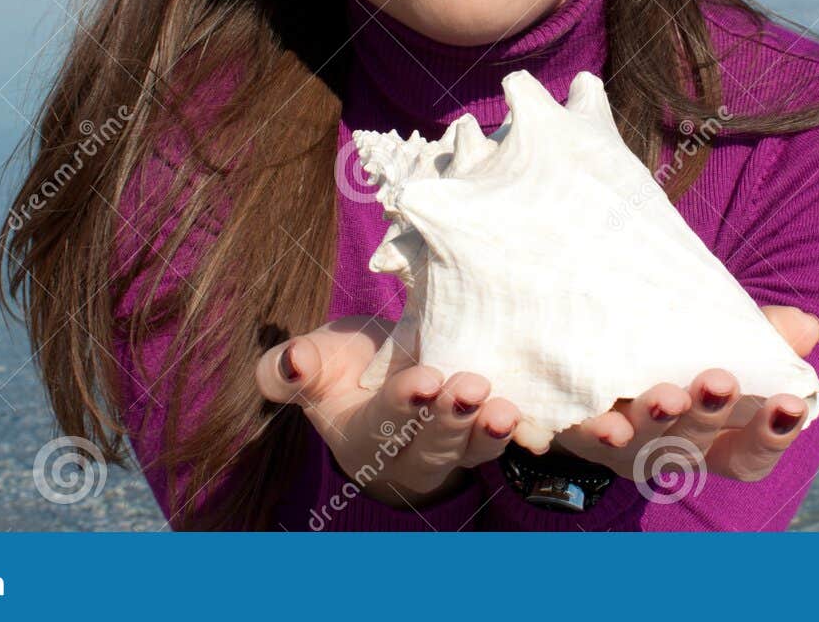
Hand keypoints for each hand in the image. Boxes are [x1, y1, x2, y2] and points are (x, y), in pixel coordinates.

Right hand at [255, 316, 520, 507]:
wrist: (381, 368)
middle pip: (429, 447)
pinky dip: (517, 432)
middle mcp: (403, 456)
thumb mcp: (312, 361)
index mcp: (358, 439)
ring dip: (488, 432)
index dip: (402, 406)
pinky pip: (498, 442)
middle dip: (450, 419)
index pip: (381, 426)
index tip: (424, 380)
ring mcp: (446, 453)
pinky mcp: (478, 440)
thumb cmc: (342, 365)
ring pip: (468, 453)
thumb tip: (293, 361)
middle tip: (470, 386)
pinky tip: (529, 414)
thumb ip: (289, 367)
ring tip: (503, 410)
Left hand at [550, 304, 818, 483]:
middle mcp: (672, 449)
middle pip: (695, 442)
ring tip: (667, 396)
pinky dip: (594, 430)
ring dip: (655, 419)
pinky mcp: (579, 427)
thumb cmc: (682, 357)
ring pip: (641, 440)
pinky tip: (606, 424)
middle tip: (721, 381)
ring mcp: (625, 443)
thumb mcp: (725, 344)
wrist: (602, 355)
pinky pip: (583, 434)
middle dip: (709, 413)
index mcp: (715, 439)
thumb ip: (764, 337)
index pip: (750, 454)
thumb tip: (805, 327)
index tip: (790, 403)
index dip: (772, 434)